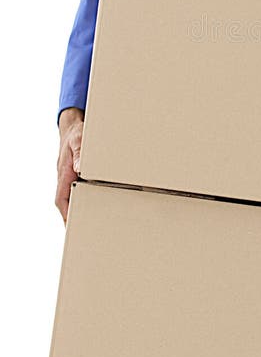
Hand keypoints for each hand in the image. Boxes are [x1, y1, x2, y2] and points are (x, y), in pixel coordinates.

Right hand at [56, 107, 84, 223]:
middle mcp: (67, 177)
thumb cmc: (76, 133)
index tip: (71, 225)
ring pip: (76, 196)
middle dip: (75, 216)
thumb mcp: (78, 140)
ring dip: (84, 206)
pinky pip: (83, 188)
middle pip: (69, 201)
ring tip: (95, 221)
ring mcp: (72, 177)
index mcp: (64, 173)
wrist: (73, 126)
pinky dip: (90, 196)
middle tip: (85, 230)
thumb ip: (79, 152)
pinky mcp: (79, 174)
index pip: (61, 198)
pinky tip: (102, 201)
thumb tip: (80, 168)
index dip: (66, 213)